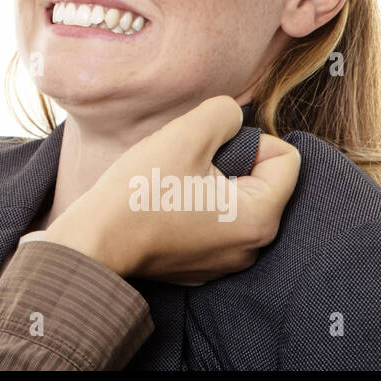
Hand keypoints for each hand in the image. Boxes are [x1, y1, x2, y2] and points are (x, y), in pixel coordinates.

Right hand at [36, 95, 300, 285]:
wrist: (94, 241)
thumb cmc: (138, 192)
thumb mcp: (184, 135)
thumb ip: (224, 113)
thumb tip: (233, 118)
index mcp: (259, 217)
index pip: (286, 158)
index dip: (248, 140)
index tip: (208, 149)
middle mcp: (252, 247)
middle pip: (262, 180)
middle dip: (232, 163)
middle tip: (188, 166)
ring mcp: (226, 262)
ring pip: (237, 201)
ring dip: (213, 186)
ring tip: (174, 186)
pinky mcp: (202, 267)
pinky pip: (216, 225)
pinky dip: (198, 210)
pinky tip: (167, 209)